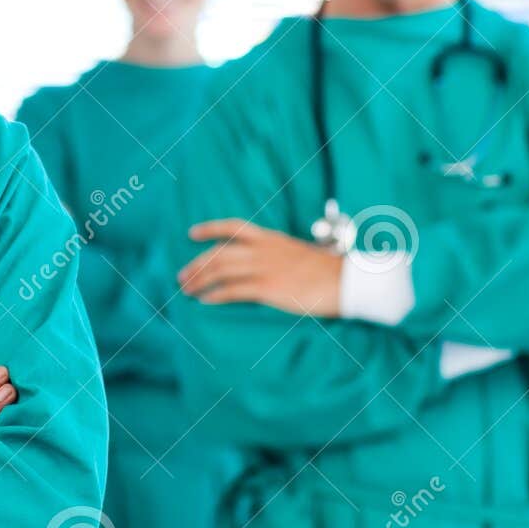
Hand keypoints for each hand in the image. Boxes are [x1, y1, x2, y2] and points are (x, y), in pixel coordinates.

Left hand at [177, 219, 344, 315]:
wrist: (347, 280)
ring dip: (199, 280)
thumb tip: (265, 264)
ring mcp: (264, 268)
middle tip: (181, 276)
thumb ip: (278, 255)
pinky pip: (233, 290)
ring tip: (186, 289)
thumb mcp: (299, 253)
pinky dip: (215, 295)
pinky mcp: (268, 288)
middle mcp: (263, 250)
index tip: (191, 233)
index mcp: (271, 238)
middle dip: (196, 264)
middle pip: (219, 253)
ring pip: (220, 270)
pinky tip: (205, 300)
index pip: (233, 227)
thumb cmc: (328, 270)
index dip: (209, 229)